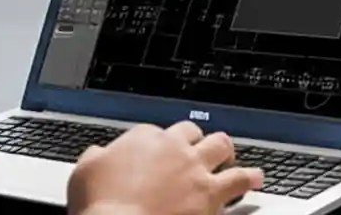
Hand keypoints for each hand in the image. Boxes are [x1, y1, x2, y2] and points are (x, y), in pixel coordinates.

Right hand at [67, 122, 262, 214]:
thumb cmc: (100, 207)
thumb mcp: (83, 173)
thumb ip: (96, 159)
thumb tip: (98, 154)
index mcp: (143, 138)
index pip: (159, 132)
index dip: (162, 145)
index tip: (160, 155)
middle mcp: (173, 148)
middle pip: (196, 133)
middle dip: (200, 140)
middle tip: (202, 150)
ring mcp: (195, 170)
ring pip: (223, 149)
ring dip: (230, 154)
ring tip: (235, 158)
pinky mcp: (212, 196)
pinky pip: (240, 181)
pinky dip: (250, 179)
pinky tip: (256, 179)